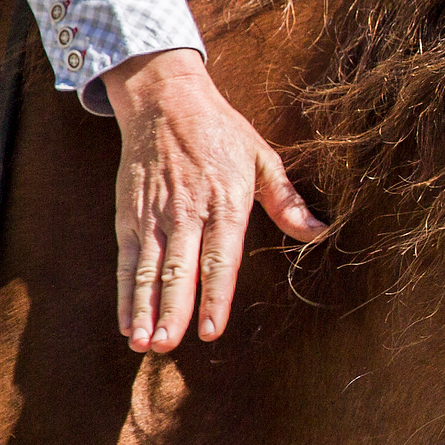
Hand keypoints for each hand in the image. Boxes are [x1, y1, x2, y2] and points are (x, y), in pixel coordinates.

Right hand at [100, 49, 325, 352]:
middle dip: (173, 310)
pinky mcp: (130, 215)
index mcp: (224, 203)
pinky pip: (127, 260)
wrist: (163, 99)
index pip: (219, 259)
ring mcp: (154, 216)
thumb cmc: (219, 131)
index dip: (214, 296)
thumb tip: (320, 232)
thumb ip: (287, 200)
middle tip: (170, 344)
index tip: (212, 329)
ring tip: (143, 343)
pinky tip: (127, 323)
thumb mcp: (261, 158)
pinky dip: (125, 292)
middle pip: (178, 270)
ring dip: (143, 309)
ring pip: (148, 271)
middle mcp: (186, 213)